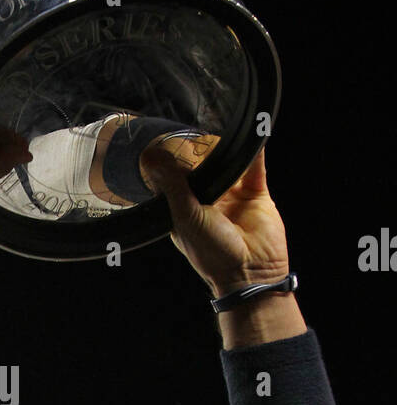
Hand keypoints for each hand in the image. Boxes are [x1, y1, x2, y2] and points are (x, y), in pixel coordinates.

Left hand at [141, 145, 290, 296]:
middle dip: (201, 149)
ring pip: (227, 163)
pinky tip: (249, 134)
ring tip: (221, 132)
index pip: (176, 175)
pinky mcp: (255, 193)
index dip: (174, 158)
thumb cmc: (212, 253)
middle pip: (203, 165)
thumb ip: (171, 185)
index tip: (170, 138)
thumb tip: (150, 157)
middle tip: (198, 132)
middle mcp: (207, 199)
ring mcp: (232, 195)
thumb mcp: (185, 216)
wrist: (251, 273)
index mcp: (183, 207)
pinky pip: (254, 167)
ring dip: (225, 149)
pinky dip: (252, 152)